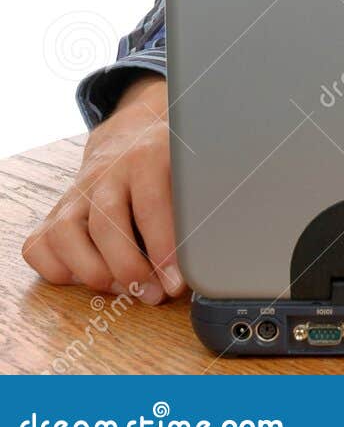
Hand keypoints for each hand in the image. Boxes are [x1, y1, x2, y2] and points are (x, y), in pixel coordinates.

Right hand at [21, 75, 185, 305]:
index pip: (152, 203)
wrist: (133, 131)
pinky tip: (89, 277)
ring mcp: (77, 191)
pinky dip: (58, 270)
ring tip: (122, 289)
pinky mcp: (57, 211)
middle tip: (154, 294)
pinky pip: (40, 245)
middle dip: (130, 269)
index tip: (177, 282)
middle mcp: (107, 171)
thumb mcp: (192, 168)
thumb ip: (202, 201)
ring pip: (65, 233)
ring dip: (93, 272)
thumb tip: (219, 248)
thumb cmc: (170, 162)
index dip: (164, 249)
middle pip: (106, 222)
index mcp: (148, 155)